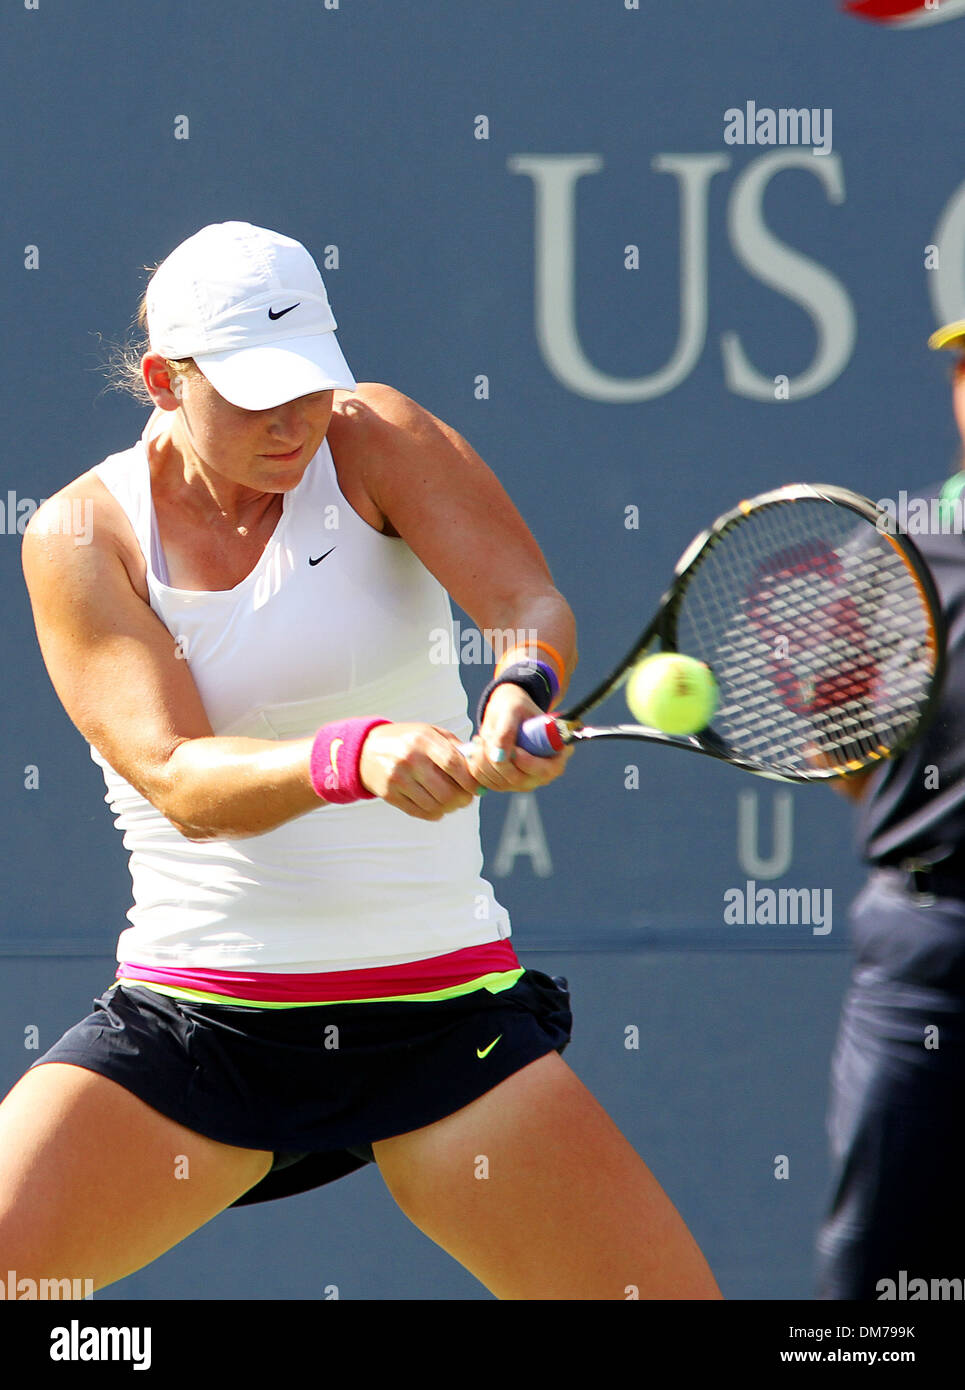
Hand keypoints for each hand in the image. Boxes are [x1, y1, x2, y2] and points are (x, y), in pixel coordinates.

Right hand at [359, 722, 481, 820]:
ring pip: (435, 805)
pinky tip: (438, 807)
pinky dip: (434, 814)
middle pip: (447, 791)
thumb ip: (455, 746)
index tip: (478, 787)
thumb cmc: (407, 740)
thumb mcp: (429, 733)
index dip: (470, 780)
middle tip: (467, 799)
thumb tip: (478, 766)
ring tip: (453, 802)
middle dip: (463, 799)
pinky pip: (420, 812)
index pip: (454, 764)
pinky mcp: (389, 794)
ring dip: (449, 808)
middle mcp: (410, 759)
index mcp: (423, 740)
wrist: (366, 749)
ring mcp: (398, 778)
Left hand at [465, 684, 572, 792]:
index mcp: (557, 752)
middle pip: (520, 780)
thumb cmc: (516, 707)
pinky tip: (476, 750)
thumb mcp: (513, 710)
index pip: (547, 769)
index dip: (529, 763)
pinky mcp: (507, 783)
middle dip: (497, 762)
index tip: (514, 749)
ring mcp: (525, 780)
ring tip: (479, 740)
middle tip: (485, 739)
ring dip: (483, 762)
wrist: (506, 712)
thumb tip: (498, 756)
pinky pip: (488, 783)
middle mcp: (543, 772)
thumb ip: (507, 731)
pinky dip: (477, 767)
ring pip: (501, 783)